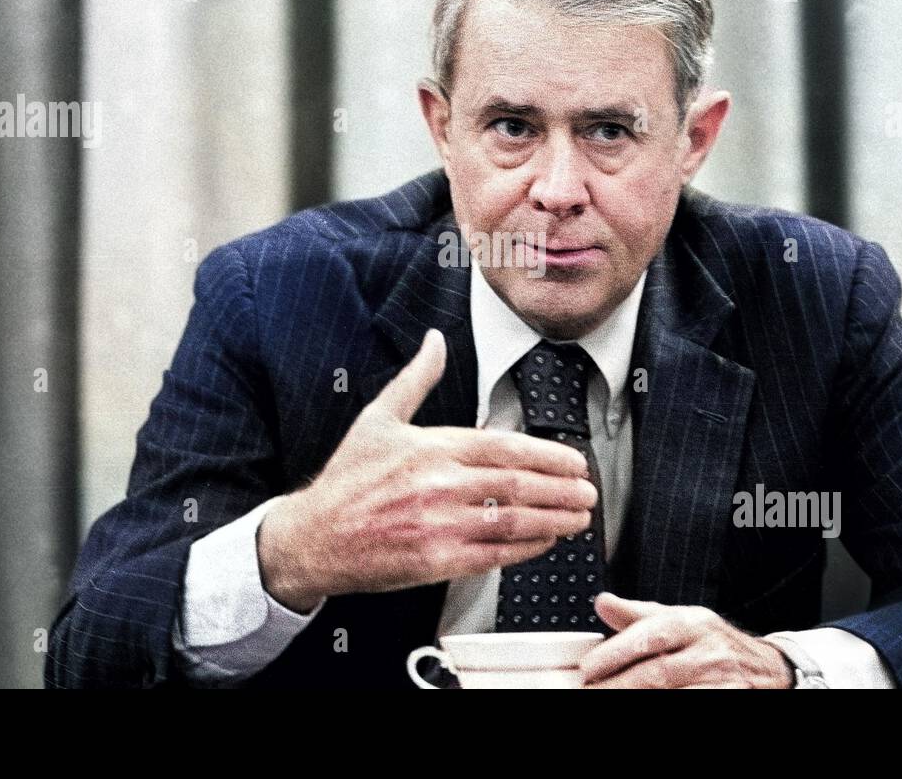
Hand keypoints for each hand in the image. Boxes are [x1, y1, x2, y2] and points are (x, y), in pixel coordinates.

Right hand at [257, 328, 596, 609]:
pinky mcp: (436, 561)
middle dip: (562, 490)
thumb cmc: (347, 481)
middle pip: (519, 486)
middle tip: (588, 492)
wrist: (313, 537)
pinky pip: (495, 554)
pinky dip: (527, 549)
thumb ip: (416, 379)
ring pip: (514, 521)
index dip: (549, 456)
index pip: (506, 448)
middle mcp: (440, 485)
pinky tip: (545, 542)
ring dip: (554, 520)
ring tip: (578, 518)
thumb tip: (434, 340)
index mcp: (432, 448)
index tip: (575, 462)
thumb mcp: (378, 419)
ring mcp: (440, 525)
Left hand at [579, 592, 794, 688]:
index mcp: (691, 623)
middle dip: (619, 685)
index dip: (616, 653)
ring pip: (673, 693)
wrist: (766, 667)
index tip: (588, 667)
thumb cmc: (713, 643)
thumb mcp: (679, 619)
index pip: (649, 635)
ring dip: (639, 698)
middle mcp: (707, 650)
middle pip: (658, 671)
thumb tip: (603, 603)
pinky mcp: (730, 698)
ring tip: (609, 699)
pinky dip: (668, 704)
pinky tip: (645, 703)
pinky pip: (694, 703)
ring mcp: (721, 679)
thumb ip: (638, 615)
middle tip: (591, 691)